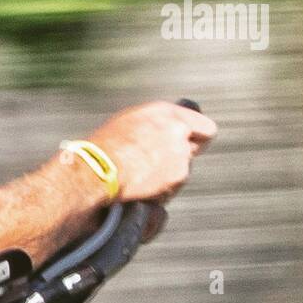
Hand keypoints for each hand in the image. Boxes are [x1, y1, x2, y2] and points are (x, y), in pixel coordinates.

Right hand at [87, 101, 216, 202]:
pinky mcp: (178, 176)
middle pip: (194, 149)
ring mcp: (181, 154)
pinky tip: (141, 187)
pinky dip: (161, 190)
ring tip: (140, 177)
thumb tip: (161, 134)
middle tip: (160, 164)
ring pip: (183, 170)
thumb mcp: (128, 124)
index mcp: (164, 112)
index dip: (196, 137)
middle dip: (180, 157)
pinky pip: (173, 187)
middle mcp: (178, 129)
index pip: (203, 126)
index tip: (188, 144)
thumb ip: (153, 126)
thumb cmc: (103, 148)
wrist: (99, 170)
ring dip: (168, 175)